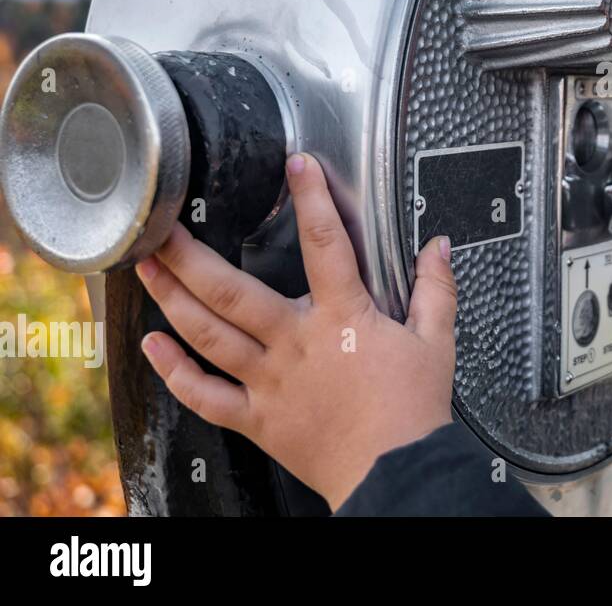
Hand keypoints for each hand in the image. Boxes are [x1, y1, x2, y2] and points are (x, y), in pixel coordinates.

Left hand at [135, 152, 456, 510]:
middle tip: (163, 227)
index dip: (312, 199)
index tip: (297, 165)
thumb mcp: (437, 342)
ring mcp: (271, 382)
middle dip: (192, 256)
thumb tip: (438, 247)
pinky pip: (205, 395)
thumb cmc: (413, 412)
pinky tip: (152, 345)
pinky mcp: (258, 418)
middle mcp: (297, 344)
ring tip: (146, 270)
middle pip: (233, 292)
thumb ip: (436, 289)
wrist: (395, 474)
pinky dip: (174, 372)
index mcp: (344, 318)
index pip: (326, 244)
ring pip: (209, 336)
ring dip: (172, 300)